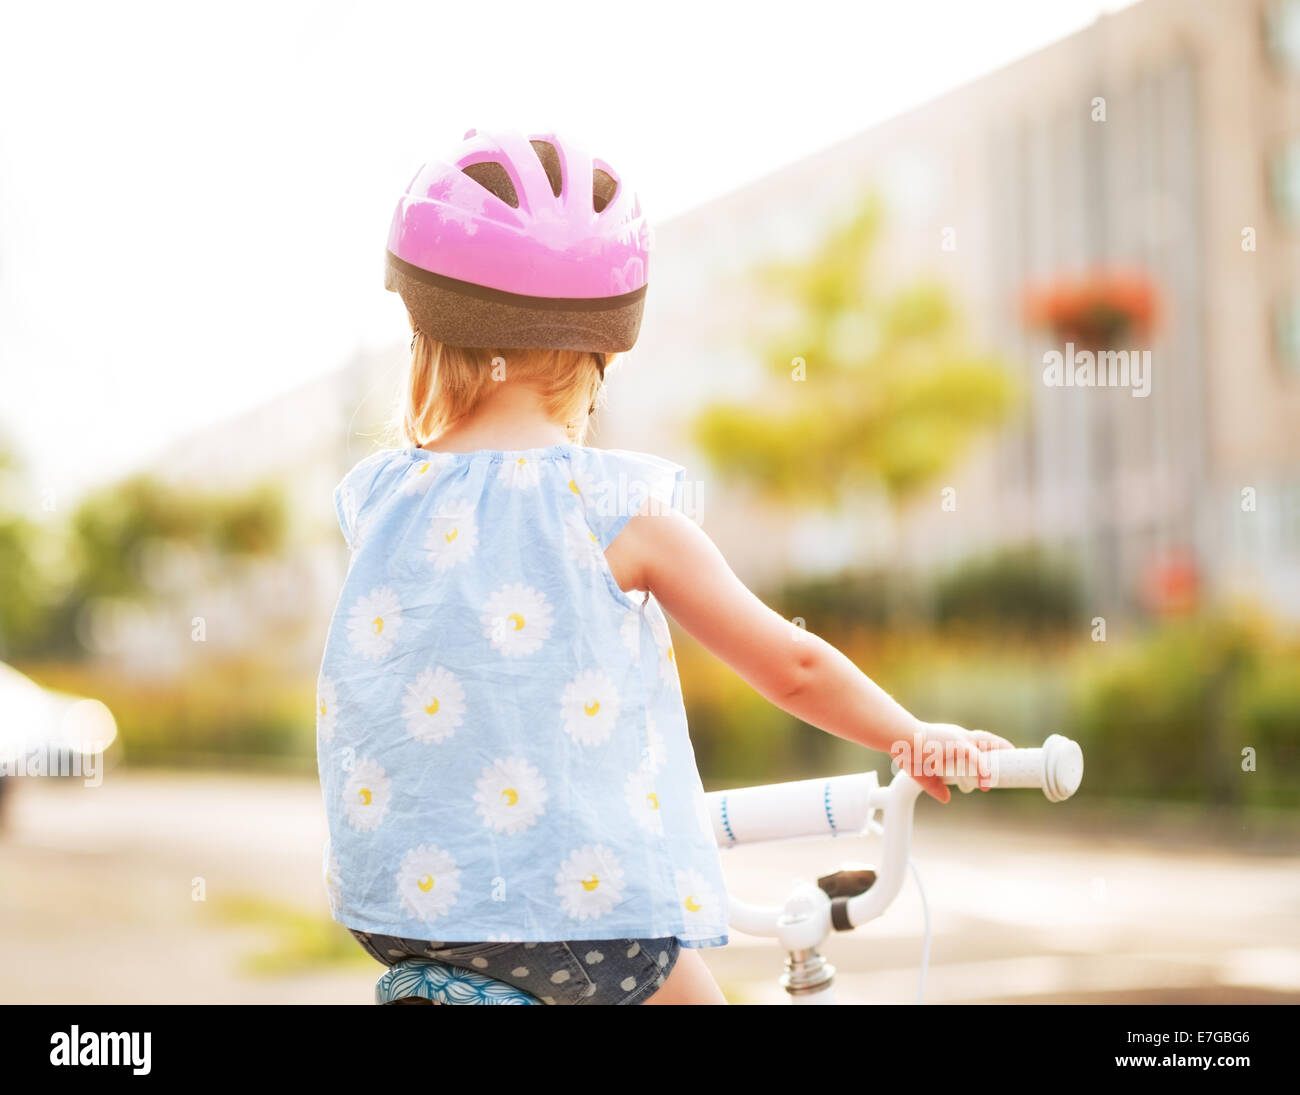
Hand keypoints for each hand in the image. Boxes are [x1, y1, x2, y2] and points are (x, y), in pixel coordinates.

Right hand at [892, 720, 1014, 802]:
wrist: (897, 737)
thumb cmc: (905, 750)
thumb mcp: (921, 773)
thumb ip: (935, 786)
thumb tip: (947, 799)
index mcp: (950, 738)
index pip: (974, 741)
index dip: (986, 750)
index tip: (995, 761)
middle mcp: (958, 736)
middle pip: (986, 739)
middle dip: (1000, 747)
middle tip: (1012, 756)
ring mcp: (959, 739)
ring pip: (986, 745)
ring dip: (999, 755)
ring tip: (1009, 767)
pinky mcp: (958, 745)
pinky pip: (977, 758)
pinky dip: (984, 770)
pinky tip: (986, 783)